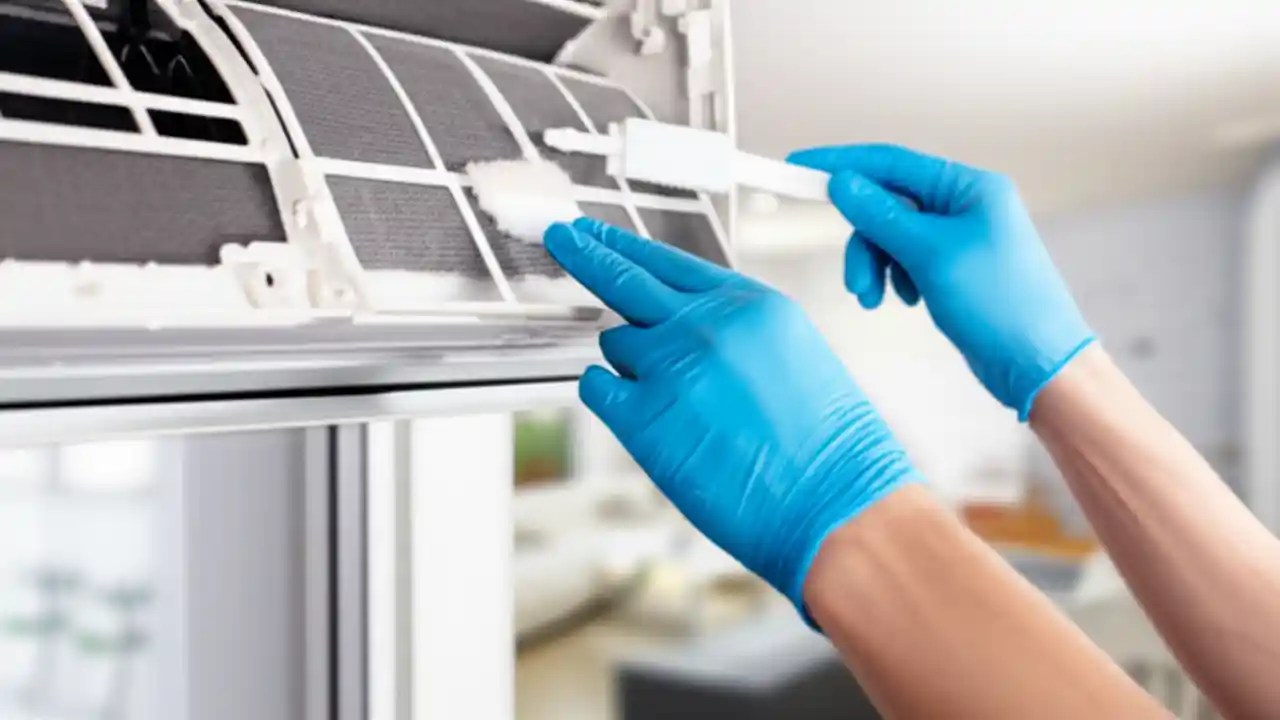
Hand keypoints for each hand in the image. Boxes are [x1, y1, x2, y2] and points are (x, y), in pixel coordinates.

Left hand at [544, 217, 915, 618]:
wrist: (836, 506)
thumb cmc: (828, 448)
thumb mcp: (792, 356)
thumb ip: (734, 330)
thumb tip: (678, 325)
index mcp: (749, 303)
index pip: (668, 261)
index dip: (624, 244)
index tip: (593, 232)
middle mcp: (705, 323)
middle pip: (622, 276)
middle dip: (585, 252)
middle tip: (561, 236)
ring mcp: (669, 367)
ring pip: (616, 344)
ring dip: (633, 366)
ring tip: (685, 408)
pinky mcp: (641, 418)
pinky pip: (598, 387)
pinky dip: (611, 399)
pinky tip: (651, 421)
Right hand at [788, 144, 1093, 418]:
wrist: (1038, 363)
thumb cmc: (1000, 305)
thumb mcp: (931, 255)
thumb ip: (883, 216)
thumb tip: (843, 182)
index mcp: (969, 187)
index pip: (892, 162)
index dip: (842, 164)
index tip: (800, 167)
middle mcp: (965, 205)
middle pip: (888, 204)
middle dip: (864, 241)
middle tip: (856, 283)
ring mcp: (961, 236)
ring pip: (892, 235)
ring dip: (876, 265)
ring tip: (878, 299)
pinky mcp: (954, 267)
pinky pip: (906, 259)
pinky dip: (894, 278)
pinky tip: (907, 301)